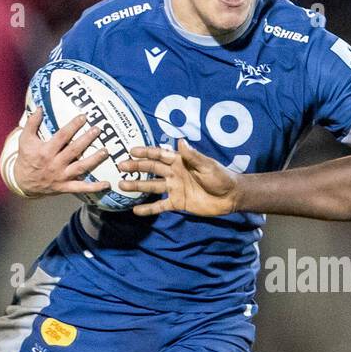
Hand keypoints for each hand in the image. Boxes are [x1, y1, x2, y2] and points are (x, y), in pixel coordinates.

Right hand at [13, 107, 113, 197]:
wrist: (22, 182)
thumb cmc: (26, 158)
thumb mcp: (25, 140)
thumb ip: (32, 123)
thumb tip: (40, 108)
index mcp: (45, 151)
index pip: (62, 136)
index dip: (73, 126)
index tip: (83, 117)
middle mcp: (55, 164)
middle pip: (74, 150)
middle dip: (87, 139)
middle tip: (98, 129)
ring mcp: (61, 176)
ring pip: (80, 167)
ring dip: (94, 160)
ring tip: (105, 151)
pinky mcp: (65, 187)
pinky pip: (81, 187)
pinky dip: (94, 187)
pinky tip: (107, 184)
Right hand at [117, 140, 239, 217]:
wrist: (229, 197)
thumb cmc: (221, 177)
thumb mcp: (207, 166)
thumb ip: (193, 156)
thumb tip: (180, 141)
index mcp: (180, 161)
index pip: (160, 154)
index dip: (146, 152)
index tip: (131, 150)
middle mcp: (174, 173)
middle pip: (151, 169)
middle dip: (136, 167)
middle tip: (120, 166)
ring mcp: (174, 188)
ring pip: (151, 186)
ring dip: (137, 185)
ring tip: (121, 186)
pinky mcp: (177, 203)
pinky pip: (160, 206)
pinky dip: (148, 209)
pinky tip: (135, 210)